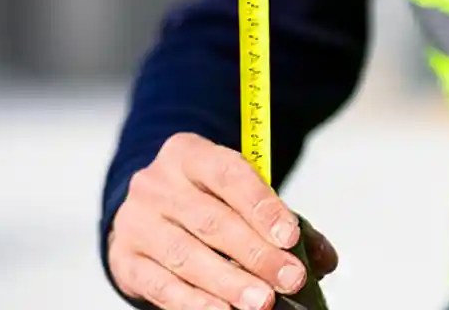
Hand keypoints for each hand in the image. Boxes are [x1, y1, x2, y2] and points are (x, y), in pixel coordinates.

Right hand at [108, 132, 338, 309]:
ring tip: (262, 302)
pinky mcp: (125, 259)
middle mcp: (156, 184)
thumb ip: (280, 219)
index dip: (262, 206)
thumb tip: (323, 258)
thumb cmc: (205, 201)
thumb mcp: (238, 194)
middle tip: (290, 279)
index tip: (291, 236)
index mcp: (188, 154)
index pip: (228, 174)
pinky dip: (194, 302)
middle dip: (255, 253)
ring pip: (186, 256)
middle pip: (210, 220)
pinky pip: (162, 285)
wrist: (149, 214)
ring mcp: (136, 222)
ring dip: (229, 283)